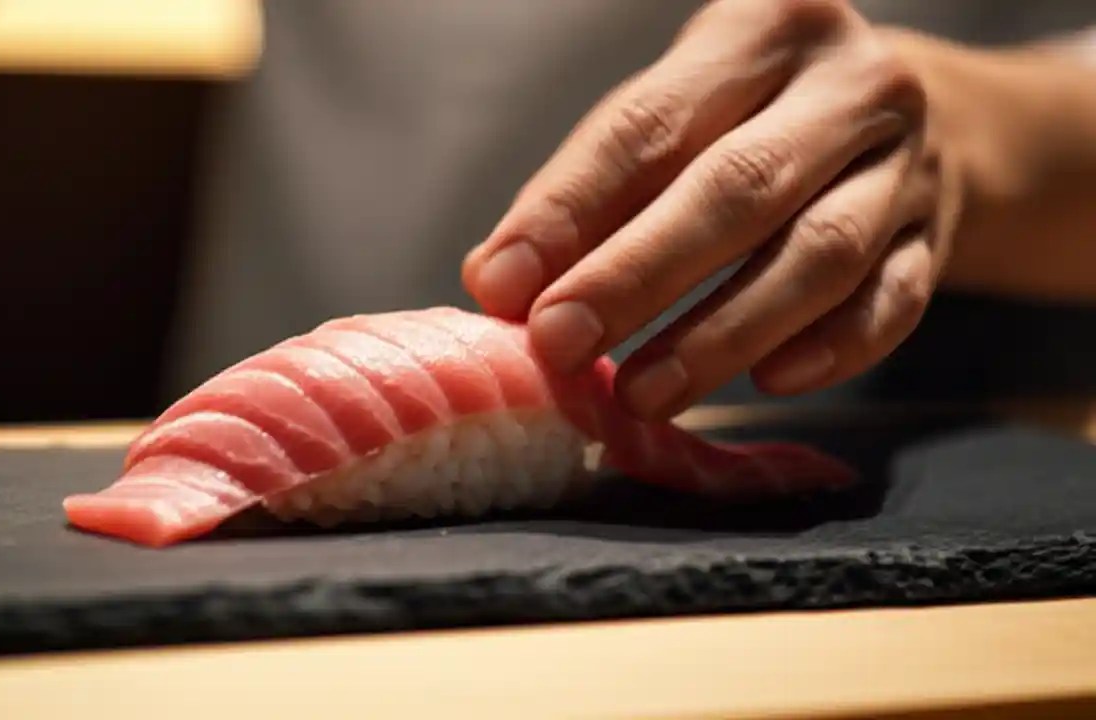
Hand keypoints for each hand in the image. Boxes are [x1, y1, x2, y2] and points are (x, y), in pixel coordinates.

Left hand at [462, 0, 961, 419]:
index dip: (570, 210)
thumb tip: (501, 283)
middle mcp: (850, 83)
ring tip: (642, 394)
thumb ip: (591, 194)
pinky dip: (832, 350)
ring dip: (723, 334)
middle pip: (739, 187)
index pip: (650, 126)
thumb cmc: (753, 121)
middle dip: (638, 275)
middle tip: (560, 345)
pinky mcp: (938, 236)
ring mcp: (908, 163)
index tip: (503, 285)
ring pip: (819, 255)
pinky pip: (894, 303)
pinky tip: (771, 383)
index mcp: (762, 29)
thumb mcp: (675, 119)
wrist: (915, 117)